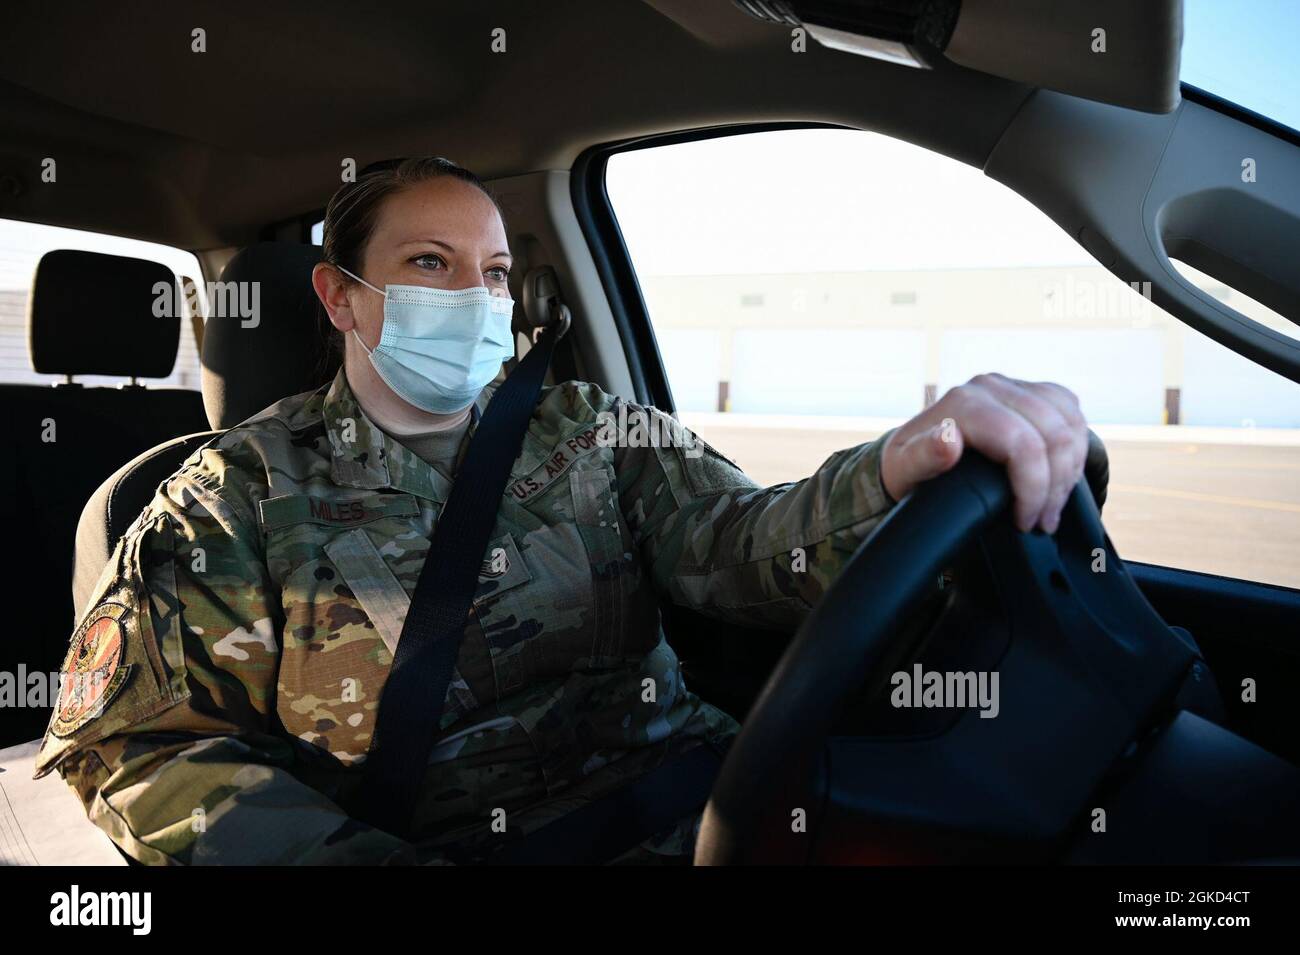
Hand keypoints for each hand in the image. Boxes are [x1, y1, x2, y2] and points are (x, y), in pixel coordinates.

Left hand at [880, 373, 1088, 533]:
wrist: (915, 453)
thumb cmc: (910, 467)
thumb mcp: (905, 470)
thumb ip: (924, 456)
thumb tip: (949, 439)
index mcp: (965, 403)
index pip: (1024, 445)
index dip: (1033, 488)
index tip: (1024, 522)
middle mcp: (990, 386)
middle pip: (1054, 435)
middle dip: (1055, 487)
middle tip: (1042, 523)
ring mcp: (1013, 385)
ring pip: (1070, 424)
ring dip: (1069, 472)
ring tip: (1051, 508)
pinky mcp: (1031, 390)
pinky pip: (1072, 414)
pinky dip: (1075, 449)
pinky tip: (1061, 476)